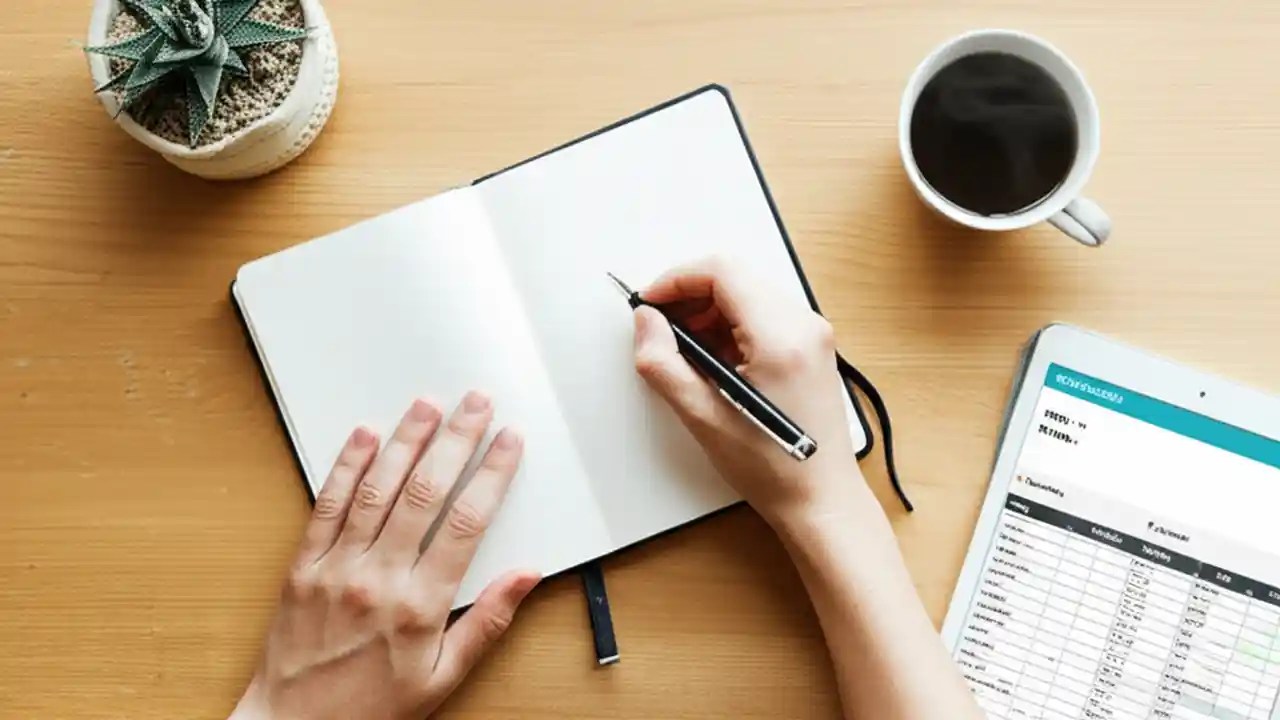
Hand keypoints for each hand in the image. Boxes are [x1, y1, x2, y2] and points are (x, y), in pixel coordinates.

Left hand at [231, 393, 539, 719]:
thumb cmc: (371, 709)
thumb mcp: (443, 678)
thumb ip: (487, 623)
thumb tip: (526, 576)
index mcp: (419, 607)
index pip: (465, 523)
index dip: (491, 475)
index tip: (508, 443)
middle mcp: (378, 578)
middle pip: (425, 493)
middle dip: (455, 441)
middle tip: (475, 404)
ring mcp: (337, 568)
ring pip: (376, 489)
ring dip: (405, 441)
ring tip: (427, 404)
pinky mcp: (303, 566)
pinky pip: (327, 506)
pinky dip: (345, 467)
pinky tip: (364, 436)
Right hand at [631, 257, 870, 528]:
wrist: (820, 499)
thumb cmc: (774, 468)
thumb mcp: (703, 416)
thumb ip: (664, 363)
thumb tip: (647, 322)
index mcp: (781, 338)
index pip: (722, 272)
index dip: (677, 280)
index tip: (651, 303)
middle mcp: (804, 326)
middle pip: (735, 278)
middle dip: (690, 296)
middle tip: (661, 329)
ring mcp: (813, 335)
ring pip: (748, 294)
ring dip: (709, 312)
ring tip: (686, 352)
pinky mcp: (812, 347)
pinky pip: (764, 315)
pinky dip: (731, 326)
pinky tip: (714, 362)